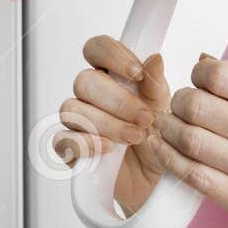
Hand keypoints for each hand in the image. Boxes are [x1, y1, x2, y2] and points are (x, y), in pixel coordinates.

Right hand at [57, 36, 170, 214]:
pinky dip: (86, 143)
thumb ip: (156, 83)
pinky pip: (63, 140)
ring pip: (72, 109)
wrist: (156, 178)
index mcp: (111, 76)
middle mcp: (91, 95)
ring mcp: (78, 121)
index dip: (111, 55)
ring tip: (134, 137)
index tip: (136, 72)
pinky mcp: (72, 149)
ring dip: (107, 123)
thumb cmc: (157, 138)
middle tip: (145, 117)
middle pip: (84, 81)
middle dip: (118, 100)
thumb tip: (154, 58)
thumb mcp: (164, 109)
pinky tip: (108, 148)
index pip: (96, 49)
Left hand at [149, 54, 227, 227]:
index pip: (222, 75)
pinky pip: (194, 175)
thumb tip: (205, 61)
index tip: (197, 78)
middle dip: (179, 101)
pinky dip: (170, 158)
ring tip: (169, 124)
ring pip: (190, 140)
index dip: (199, 73)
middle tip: (180, 104)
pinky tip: (165, 148)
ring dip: (169, 128)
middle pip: (198, 106)